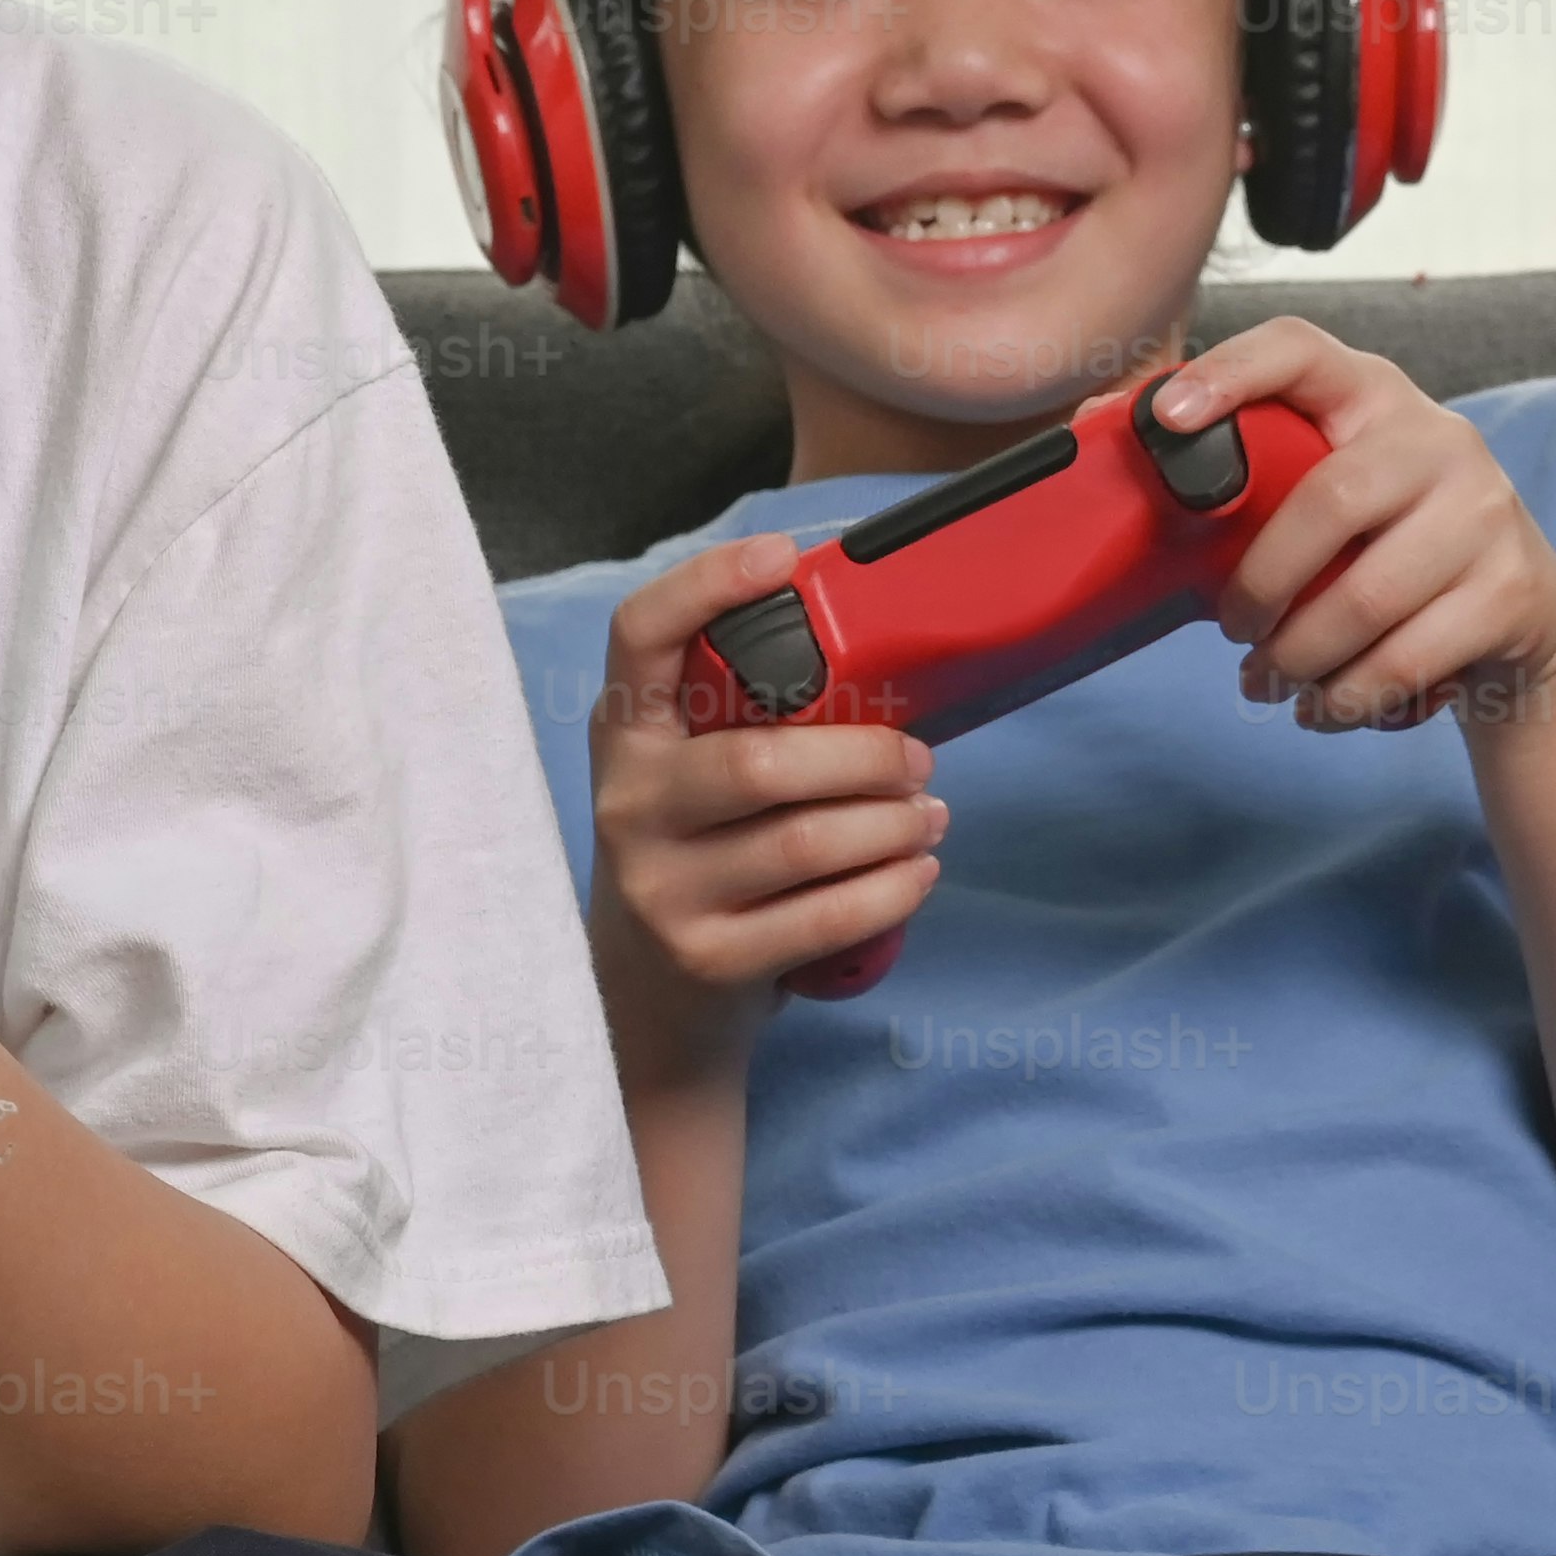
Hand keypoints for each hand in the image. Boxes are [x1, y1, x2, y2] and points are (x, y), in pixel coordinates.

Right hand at [579, 534, 947, 1012]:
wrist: (648, 997)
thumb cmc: (698, 856)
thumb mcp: (689, 777)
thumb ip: (744, 719)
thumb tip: (880, 651)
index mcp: (626, 735)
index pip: (641, 635)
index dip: (705, 586)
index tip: (782, 558)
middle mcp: (630, 805)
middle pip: (761, 761)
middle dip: (867, 757)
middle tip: (918, 760)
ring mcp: (661, 889)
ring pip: (805, 841)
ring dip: (894, 824)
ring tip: (929, 817)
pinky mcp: (707, 959)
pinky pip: (825, 915)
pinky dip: (892, 888)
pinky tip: (918, 872)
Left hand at [1169, 318, 1555, 735]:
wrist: (1522, 609)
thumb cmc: (1390, 541)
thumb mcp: (1333, 485)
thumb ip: (1245, 466)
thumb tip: (1100, 426)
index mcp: (1373, 397)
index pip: (1301, 350)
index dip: (1232, 372)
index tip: (1167, 417)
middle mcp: (1438, 440)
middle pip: (1331, 501)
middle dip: (1262, 583)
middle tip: (1232, 630)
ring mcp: (1484, 513)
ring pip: (1366, 599)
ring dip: (1298, 659)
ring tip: (1270, 682)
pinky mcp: (1510, 589)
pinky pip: (1405, 659)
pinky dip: (1347, 699)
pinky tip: (1323, 707)